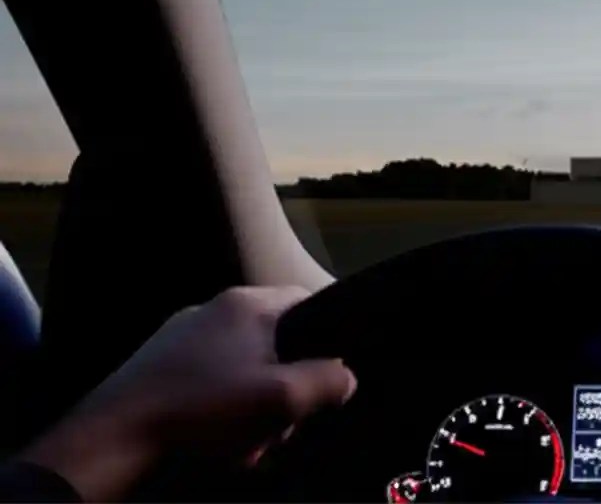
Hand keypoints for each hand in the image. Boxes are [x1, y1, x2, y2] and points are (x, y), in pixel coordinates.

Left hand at [20, 286, 355, 500]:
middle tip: (276, 424)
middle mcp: (213, 308)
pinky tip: (212, 437)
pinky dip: (219, 408)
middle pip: (277, 343)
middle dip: (284, 387)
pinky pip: (210, 381)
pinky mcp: (158, 365)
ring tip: (240, 439)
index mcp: (247, 303)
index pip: (310, 303)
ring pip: (243, 368)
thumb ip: (328, 381)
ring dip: (251, 405)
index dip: (324, 343)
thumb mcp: (282, 399)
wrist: (114, 440)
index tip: (321, 380)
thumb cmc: (202, 411)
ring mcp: (180, 336)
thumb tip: (345, 377)